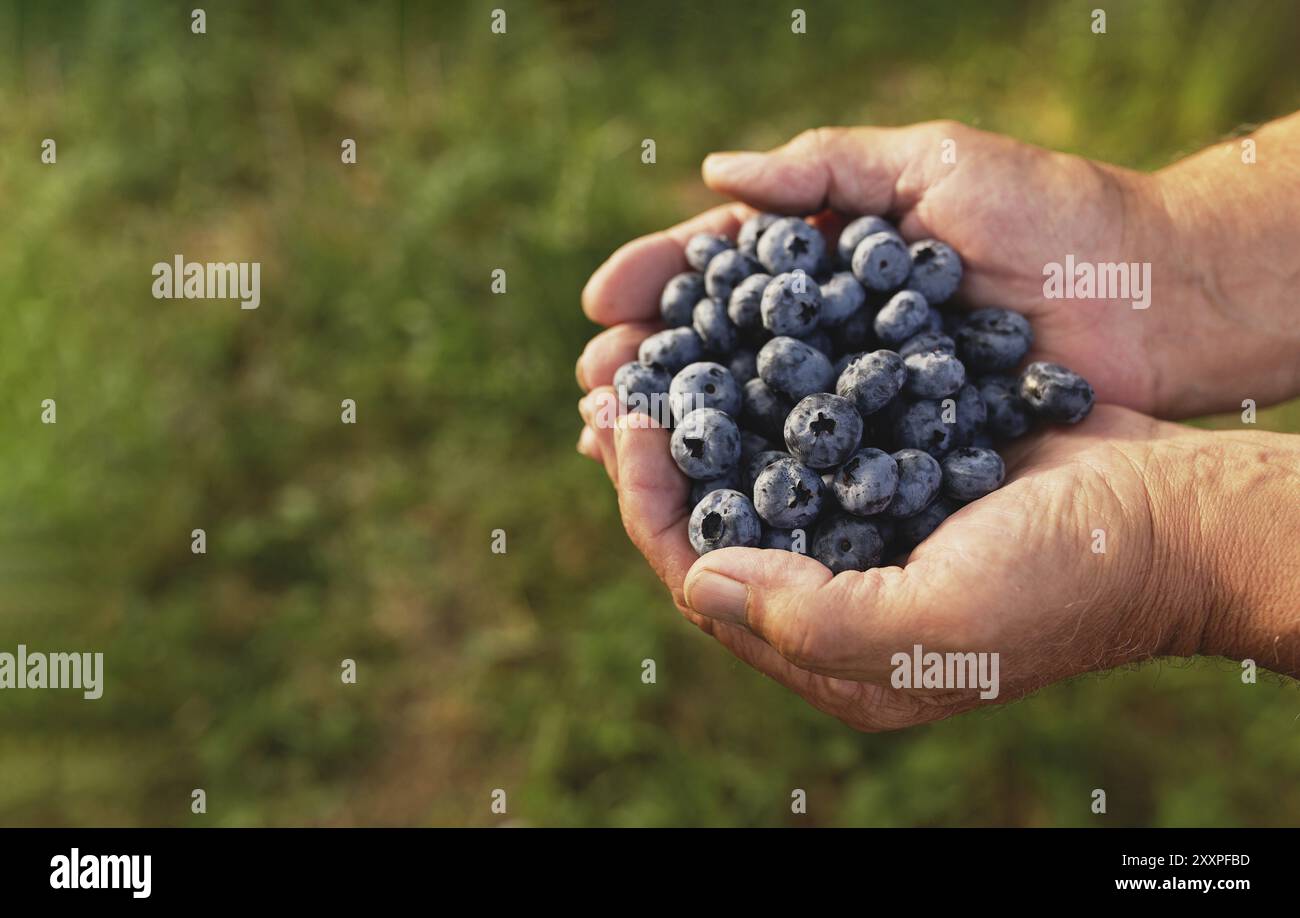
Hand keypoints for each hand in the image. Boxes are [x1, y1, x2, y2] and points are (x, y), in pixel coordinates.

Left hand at [576, 397, 1299, 730]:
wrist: (1172, 514)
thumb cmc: (1067, 577)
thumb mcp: (941, 622)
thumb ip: (812, 617)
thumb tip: (694, 580)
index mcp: (832, 654)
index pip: (701, 583)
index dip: (648, 506)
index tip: (624, 424)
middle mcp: (836, 601)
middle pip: (711, 528)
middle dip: (656, 462)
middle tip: (611, 386)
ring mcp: (864, 536)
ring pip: (750, 478)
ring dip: (700, 422)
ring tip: (652, 361)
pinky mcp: (894, 478)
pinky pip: (806, 438)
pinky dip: (765, 395)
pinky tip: (737, 345)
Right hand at [579, 119, 1299, 423]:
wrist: (1155, 295)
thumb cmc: (1050, 214)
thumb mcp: (934, 165)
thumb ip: (827, 168)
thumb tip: (712, 174)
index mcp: (832, 262)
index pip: (721, 274)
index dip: (657, 286)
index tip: (599, 305)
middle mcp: (835, 335)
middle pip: (719, 352)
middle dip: (649, 367)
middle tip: (591, 389)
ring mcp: (863, 398)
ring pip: (750, 417)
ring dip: (680, 430)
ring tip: (616, 439)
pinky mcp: (899, 454)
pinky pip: (812, 470)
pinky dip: (755, 480)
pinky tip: (705, 493)